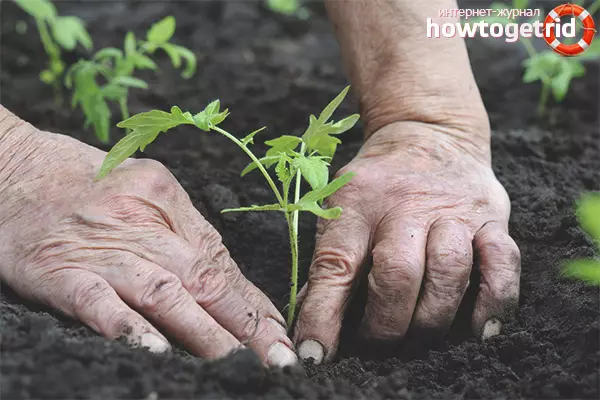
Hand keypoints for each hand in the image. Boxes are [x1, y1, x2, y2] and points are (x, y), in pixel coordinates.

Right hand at [0, 111, 295, 366]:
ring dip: (202, 332)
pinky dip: (127, 326)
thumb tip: (226, 284)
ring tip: (234, 363)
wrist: (10, 168)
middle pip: (202, 278)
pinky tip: (154, 350)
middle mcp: (141, 221)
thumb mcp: (143, 191)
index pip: (220, 259)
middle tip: (275, 358)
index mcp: (167, 199)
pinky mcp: (59, 269)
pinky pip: (97, 301)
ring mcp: (101, 246)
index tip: (277, 331)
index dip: (252, 301)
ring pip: (163, 292)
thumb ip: (182, 233)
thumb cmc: (83, 183)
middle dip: (244, 324)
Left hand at [294, 121, 520, 363]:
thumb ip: (330, 263)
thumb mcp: (341, 207)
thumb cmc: (377, 185)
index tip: (316, 354)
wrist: (428, 134)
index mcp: (358, 204)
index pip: (336, 265)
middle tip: (378, 341)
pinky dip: (495, 302)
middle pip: (398, 274)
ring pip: (450, 272)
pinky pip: (503, 262)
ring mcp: (454, 209)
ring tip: (420, 334)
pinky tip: (479, 329)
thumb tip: (313, 324)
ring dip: (432, 318)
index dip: (323, 315)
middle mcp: (406, 205)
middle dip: (386, 324)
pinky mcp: (492, 216)